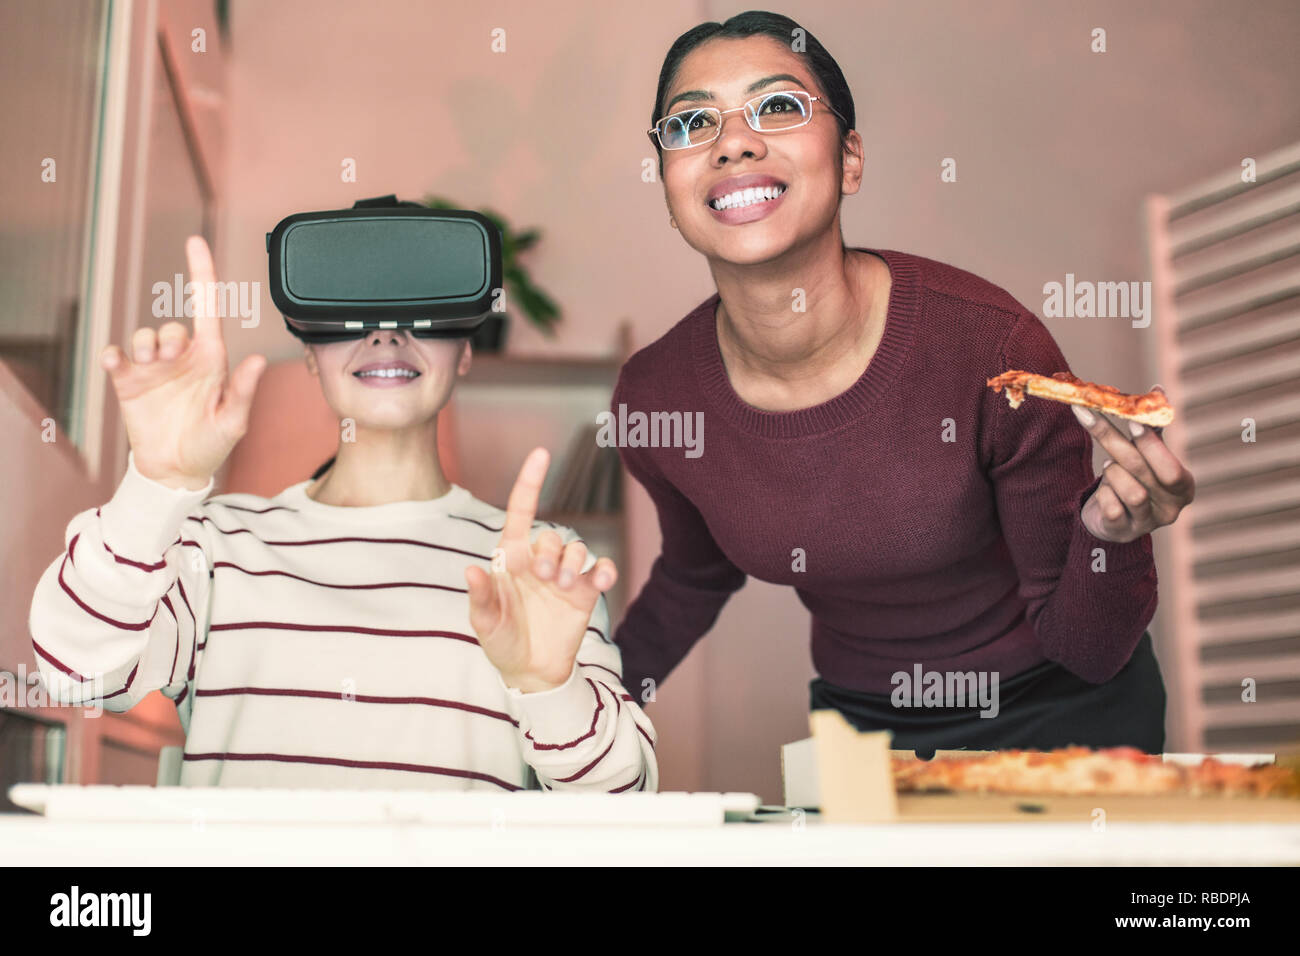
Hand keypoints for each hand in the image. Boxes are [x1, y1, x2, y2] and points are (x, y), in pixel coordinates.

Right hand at [100, 236, 265, 488]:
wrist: (176, 471)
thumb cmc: (210, 445)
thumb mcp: (233, 423)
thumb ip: (243, 392)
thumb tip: (260, 360)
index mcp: (211, 360)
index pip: (208, 309)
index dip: (202, 274)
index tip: (196, 242)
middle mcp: (182, 359)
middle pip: (171, 326)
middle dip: (169, 334)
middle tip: (170, 354)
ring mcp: (154, 369)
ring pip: (143, 337)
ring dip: (145, 343)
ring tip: (150, 362)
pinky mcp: (128, 382)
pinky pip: (116, 357)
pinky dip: (114, 354)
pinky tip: (117, 361)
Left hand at [464, 447, 618, 692]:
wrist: (531, 673)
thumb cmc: (502, 642)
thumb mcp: (484, 624)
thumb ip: (481, 598)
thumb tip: (470, 570)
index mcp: (511, 558)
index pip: (521, 511)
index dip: (530, 482)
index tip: (542, 453)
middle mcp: (539, 561)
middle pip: (552, 535)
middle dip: (550, 550)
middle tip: (544, 577)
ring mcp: (564, 575)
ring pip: (577, 549)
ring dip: (572, 562)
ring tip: (563, 587)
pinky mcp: (586, 592)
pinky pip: (601, 569)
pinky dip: (604, 570)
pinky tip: (599, 580)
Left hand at [1072, 387, 1194, 542]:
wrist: (1114, 520)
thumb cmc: (1135, 479)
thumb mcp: (1146, 456)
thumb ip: (1152, 427)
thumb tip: (1158, 390)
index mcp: (1184, 486)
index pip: (1171, 466)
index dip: (1151, 444)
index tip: (1131, 420)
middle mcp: (1172, 508)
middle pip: (1141, 470)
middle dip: (1113, 440)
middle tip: (1089, 416)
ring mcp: (1148, 524)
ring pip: (1128, 490)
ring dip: (1111, 474)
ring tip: (1108, 469)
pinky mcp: (1124, 533)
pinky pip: (1111, 508)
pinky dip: (1103, 495)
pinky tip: (1104, 493)